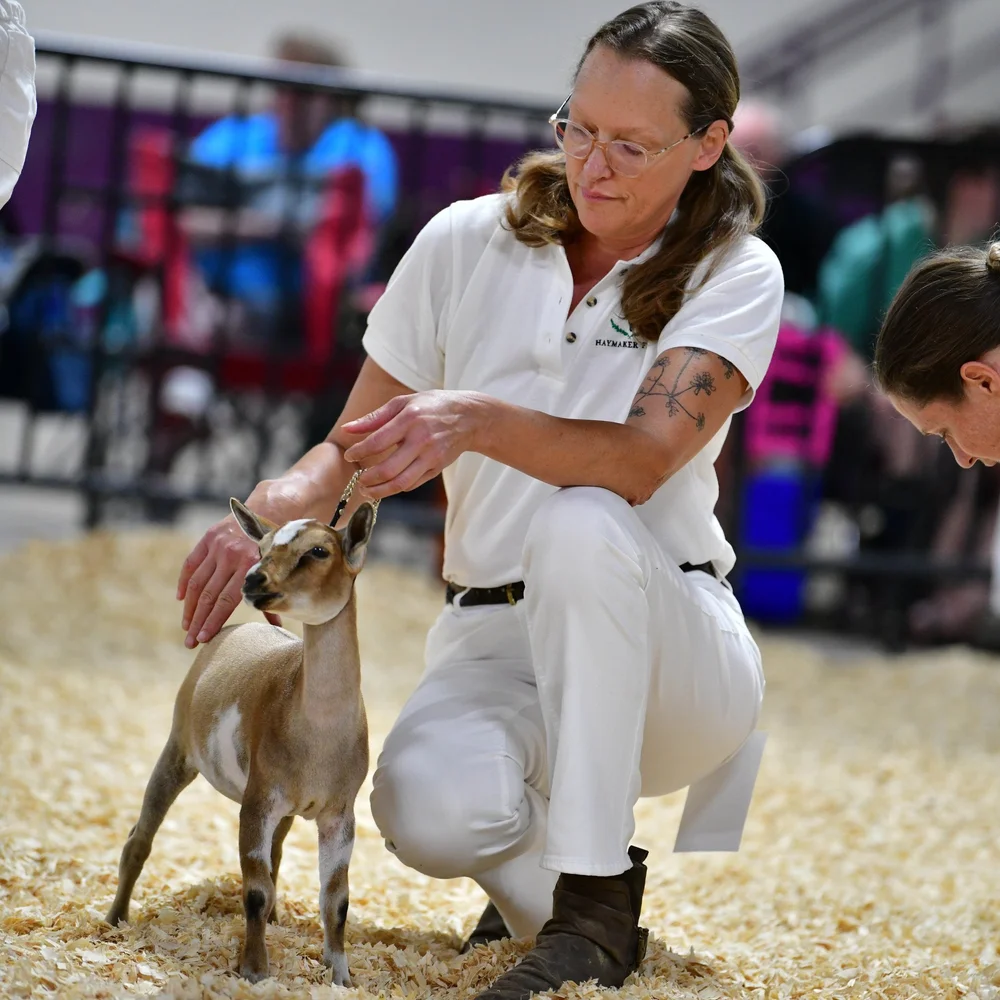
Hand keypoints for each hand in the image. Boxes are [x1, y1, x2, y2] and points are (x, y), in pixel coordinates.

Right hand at [176, 516, 280, 648]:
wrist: (269, 511)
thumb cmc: (276, 547)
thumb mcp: (277, 568)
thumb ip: (272, 594)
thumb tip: (278, 624)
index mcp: (250, 565)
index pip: (226, 600)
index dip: (213, 620)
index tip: (203, 638)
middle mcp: (232, 555)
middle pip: (209, 595)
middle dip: (197, 621)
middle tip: (190, 641)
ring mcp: (218, 545)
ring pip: (198, 582)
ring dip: (189, 607)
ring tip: (186, 626)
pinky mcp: (209, 537)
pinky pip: (191, 563)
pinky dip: (185, 582)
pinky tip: (182, 600)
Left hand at [341, 391, 479, 498]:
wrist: (470, 417)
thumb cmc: (432, 406)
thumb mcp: (403, 403)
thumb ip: (374, 418)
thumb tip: (347, 429)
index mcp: (410, 420)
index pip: (378, 442)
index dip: (359, 452)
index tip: (349, 456)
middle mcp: (421, 440)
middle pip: (388, 469)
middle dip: (368, 478)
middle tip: (358, 479)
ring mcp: (431, 456)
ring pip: (401, 482)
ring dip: (380, 491)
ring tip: (367, 490)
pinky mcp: (437, 467)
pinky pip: (413, 483)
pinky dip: (396, 488)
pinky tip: (386, 485)